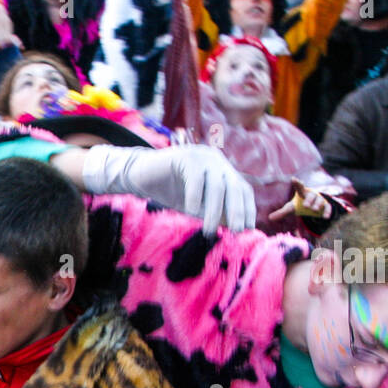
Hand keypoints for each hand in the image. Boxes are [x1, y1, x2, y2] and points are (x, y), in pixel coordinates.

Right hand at [120, 145, 255, 229]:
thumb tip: (235, 226)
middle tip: (237, 231)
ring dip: (215, 211)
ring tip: (210, 230)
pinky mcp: (185, 156)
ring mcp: (201, 156)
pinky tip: (190, 211)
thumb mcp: (196, 206)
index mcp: (222, 170)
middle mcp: (216, 160)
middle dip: (237, 210)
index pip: (242, 188)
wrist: (140, 175)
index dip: (247, 208)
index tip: (248, 228)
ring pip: (217, 186)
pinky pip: (196, 179)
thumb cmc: (169, 192)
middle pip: (234, 187)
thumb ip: (214, 212)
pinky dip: (195, 197)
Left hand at [267, 179, 332, 223]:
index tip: (293, 179)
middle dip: (309, 200)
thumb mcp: (290, 209)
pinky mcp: (325, 206)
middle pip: (311, 195)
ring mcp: (319, 200)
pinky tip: (325, 218)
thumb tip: (269, 218)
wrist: (312, 207)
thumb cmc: (299, 205)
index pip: (299, 187)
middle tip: (305, 205)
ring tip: (314, 210)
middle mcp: (311, 194)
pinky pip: (327, 207)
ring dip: (317, 205)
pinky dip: (327, 211)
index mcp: (302, 193)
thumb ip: (281, 213)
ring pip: (319, 200)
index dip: (297, 183)